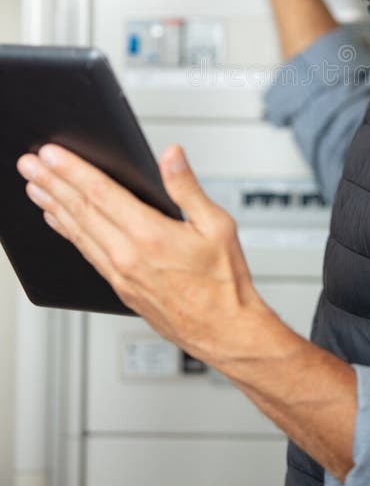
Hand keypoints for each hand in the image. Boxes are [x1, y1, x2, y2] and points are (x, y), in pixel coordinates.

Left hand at [16, 143, 356, 479]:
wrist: (224, 331)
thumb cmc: (224, 283)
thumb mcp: (217, 225)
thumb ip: (188, 187)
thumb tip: (171, 155)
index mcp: (151, 236)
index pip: (101, 193)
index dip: (72, 170)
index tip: (52, 153)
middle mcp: (128, 256)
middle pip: (80, 211)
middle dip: (52, 183)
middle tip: (29, 163)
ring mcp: (120, 274)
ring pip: (77, 232)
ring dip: (52, 206)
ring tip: (34, 186)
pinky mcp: (119, 287)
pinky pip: (86, 253)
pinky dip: (67, 232)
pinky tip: (57, 221)